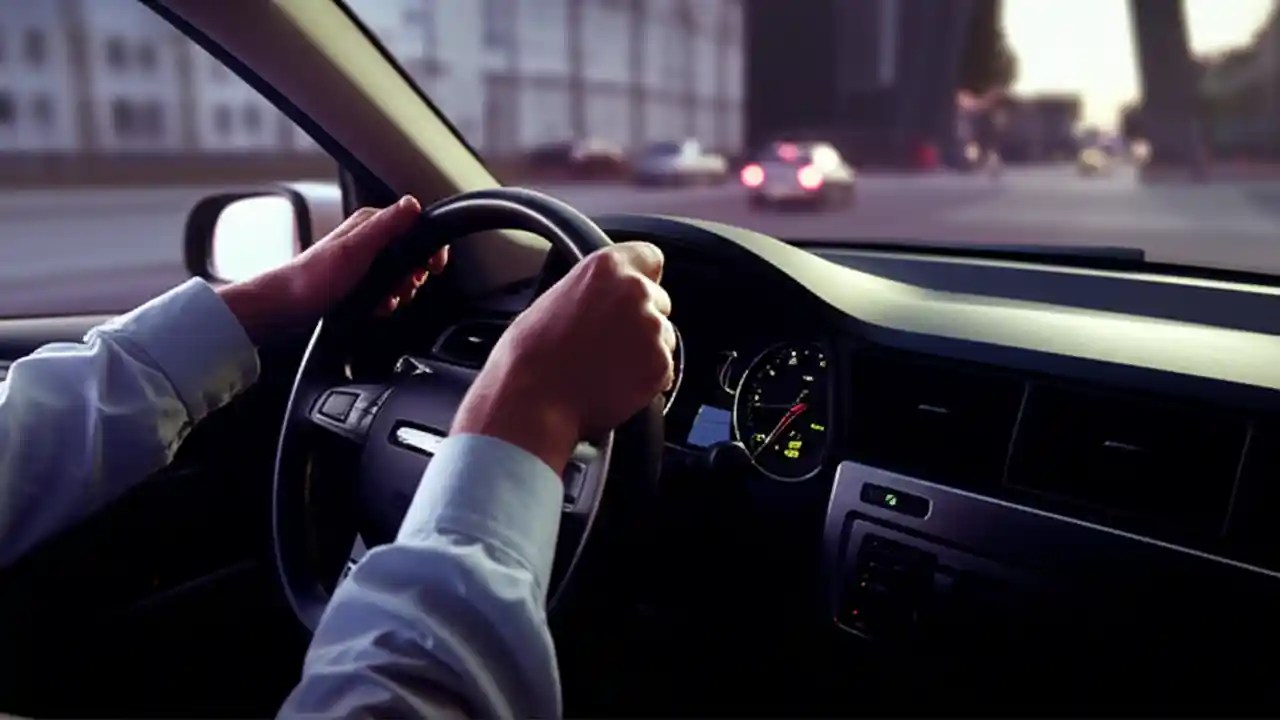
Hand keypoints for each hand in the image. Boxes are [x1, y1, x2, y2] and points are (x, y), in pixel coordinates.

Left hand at [218, 196, 447, 342]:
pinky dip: (387, 301)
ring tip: (387, 299)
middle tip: (403, 287)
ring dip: (401, 291)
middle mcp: (368, 239)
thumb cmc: (315, 279)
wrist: (287, 307)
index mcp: (370, 224)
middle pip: (412, 253)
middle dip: (414, 275)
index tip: (433, 267)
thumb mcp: (357, 250)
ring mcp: (363, 261)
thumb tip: (413, 204)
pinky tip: (377, 306)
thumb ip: (386, 226)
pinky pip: (387, 290)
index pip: (415, 226)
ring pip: (401, 275)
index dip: (429, 248)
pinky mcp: (358, 281)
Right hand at [453, 242, 674, 473]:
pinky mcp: (660, 365)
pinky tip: (614, 384)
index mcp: (607, 267)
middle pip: (659, 301)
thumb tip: (606, 295)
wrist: (532, 400)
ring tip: (606, 367)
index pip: (650, 257)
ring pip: (663, 337)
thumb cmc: (531, 355)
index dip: (642, 278)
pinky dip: (647, 380)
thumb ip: (593, 289)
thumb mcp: (556, 298)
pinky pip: (664, 370)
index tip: (632, 294)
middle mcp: (636, 291)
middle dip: (641, 320)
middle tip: (609, 342)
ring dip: (645, 351)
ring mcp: (651, 329)